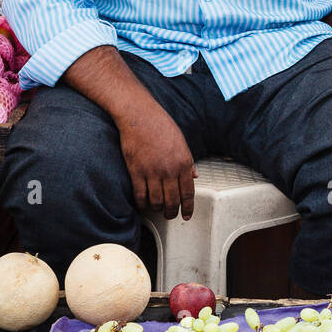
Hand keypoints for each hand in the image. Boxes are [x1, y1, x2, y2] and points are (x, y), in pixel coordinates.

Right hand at [115, 100, 196, 220]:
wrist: (139, 116)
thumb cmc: (160, 125)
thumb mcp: (181, 142)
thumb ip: (188, 161)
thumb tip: (195, 176)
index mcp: (183, 162)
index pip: (188, 192)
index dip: (188, 207)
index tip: (187, 215)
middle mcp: (169, 170)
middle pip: (172, 201)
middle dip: (172, 212)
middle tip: (170, 215)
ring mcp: (152, 172)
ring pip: (156, 201)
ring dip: (157, 209)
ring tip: (157, 210)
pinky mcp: (136, 172)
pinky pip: (140, 195)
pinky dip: (142, 204)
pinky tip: (143, 205)